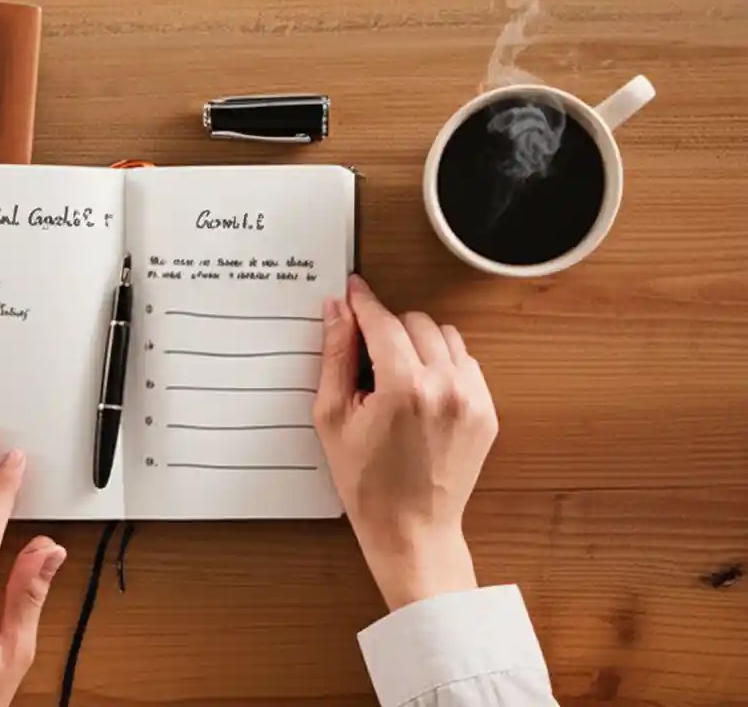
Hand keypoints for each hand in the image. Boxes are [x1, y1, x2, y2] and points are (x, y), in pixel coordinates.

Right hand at [313, 276, 497, 610]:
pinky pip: (466, 362)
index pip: (383, 322)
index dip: (363, 303)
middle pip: (415, 322)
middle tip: (367, 354)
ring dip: (418, 342)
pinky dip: (442, 363)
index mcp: (404, 388)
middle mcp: (446, 387)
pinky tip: (420, 389)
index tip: (352, 291)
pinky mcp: (488, 411)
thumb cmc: (366, 482)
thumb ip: (335, 357)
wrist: (412, 529)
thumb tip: (336, 312)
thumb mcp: (332, 418)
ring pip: (446, 336)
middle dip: (388, 328)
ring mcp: (473, 399)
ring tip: (396, 373)